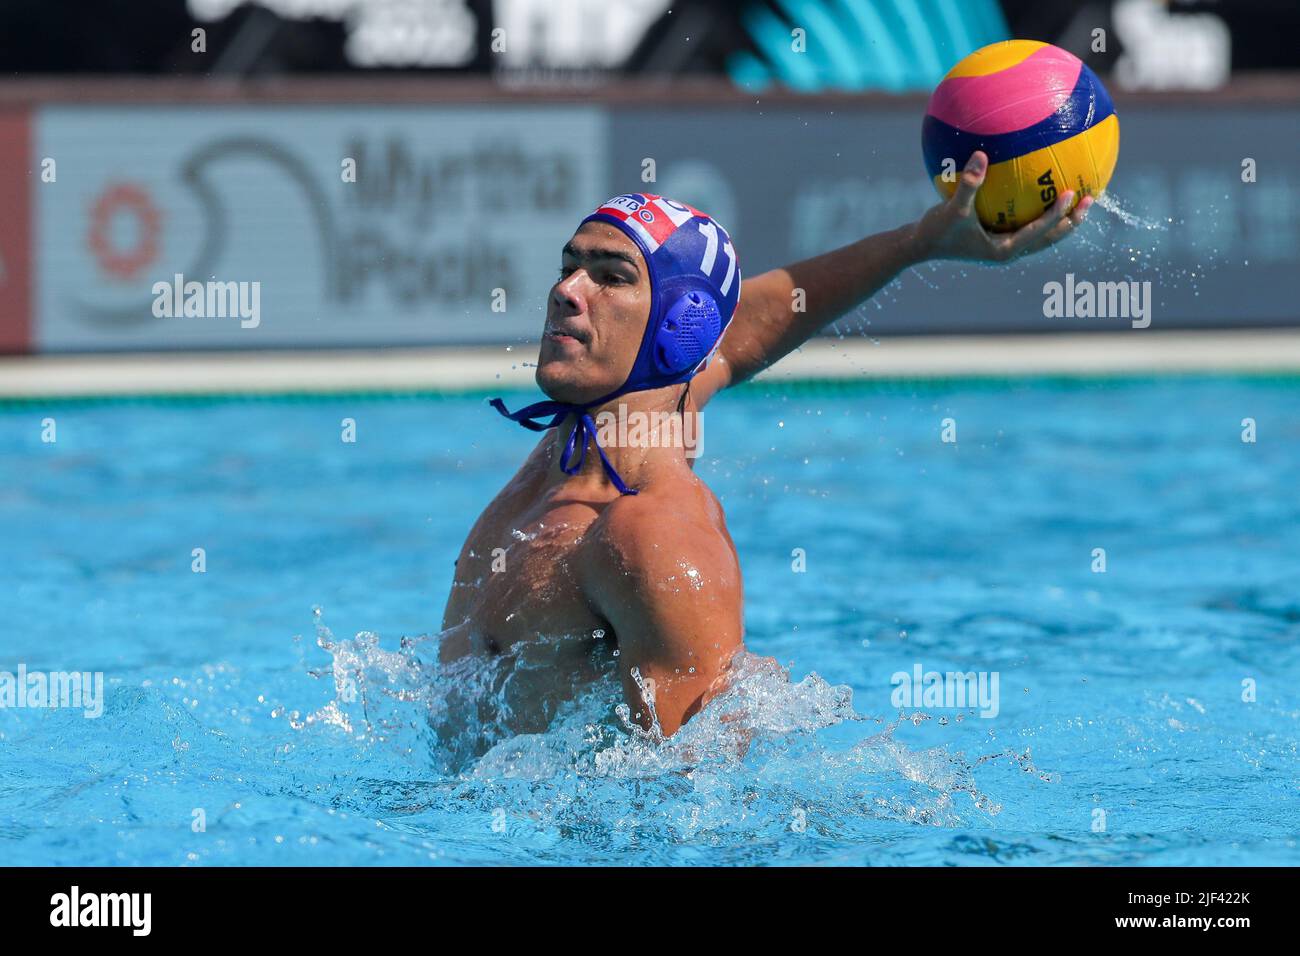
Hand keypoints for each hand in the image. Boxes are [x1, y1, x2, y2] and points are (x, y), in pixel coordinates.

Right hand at [910, 151, 1093, 262]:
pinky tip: (1041, 189)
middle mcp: (1009, 251)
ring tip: (1077, 198)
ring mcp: (1006, 246)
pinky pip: (1027, 224)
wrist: (920, 246)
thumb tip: (981, 154)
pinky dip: (1039, 210)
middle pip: (1049, 238)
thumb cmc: (936, 231)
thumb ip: (969, 185)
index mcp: (1003, 251)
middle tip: (1090, 200)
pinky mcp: (999, 239)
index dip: (1056, 214)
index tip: (1071, 194)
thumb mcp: (952, 209)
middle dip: (1071, 221)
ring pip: (1042, 235)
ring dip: (1061, 219)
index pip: (1038, 232)